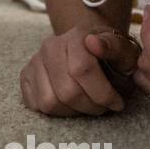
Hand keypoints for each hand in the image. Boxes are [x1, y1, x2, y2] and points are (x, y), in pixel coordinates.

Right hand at [20, 22, 139, 116]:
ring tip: (87, 105)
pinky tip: (70, 103)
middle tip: (103, 107)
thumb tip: (94, 43)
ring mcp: (35, 61)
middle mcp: (50, 46)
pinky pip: (35, 105)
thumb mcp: (123, 50)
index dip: (102, 94)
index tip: (117, 103)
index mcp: (75, 37)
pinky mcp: (25, 75)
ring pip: (49, 102)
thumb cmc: (109, 54)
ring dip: (72, 111)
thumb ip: (116, 47)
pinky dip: (56, 111)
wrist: (90, 47)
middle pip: (67, 91)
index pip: (82, 70)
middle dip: (90, 106)